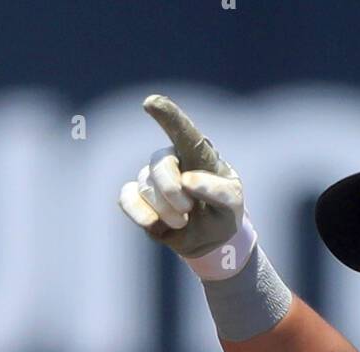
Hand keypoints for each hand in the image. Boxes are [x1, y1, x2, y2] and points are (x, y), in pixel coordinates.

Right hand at [117, 94, 250, 261]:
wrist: (211, 241)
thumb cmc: (223, 214)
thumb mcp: (233, 204)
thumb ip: (218, 191)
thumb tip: (186, 181)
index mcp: (197, 154)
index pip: (182, 132)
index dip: (167, 116)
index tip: (151, 102)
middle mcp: (172, 160)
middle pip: (160, 164)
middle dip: (172, 191)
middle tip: (189, 210)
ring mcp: (152, 178)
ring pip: (146, 187)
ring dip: (166, 213)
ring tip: (183, 222)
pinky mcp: (138, 198)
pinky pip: (127, 198)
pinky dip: (141, 214)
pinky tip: (155, 224)